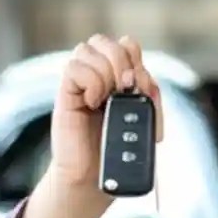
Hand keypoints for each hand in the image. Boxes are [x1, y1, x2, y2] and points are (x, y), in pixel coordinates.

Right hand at [51, 33, 164, 187]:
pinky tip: (94, 102)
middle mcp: (98, 76)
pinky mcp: (66, 93)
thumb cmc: (117, 151)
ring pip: (88, 48)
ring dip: (105, 71)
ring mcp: (81, 83)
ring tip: (108, 98)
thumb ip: (151, 100)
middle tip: (124, 87)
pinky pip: (74, 67)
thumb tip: (142, 78)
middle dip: (121, 60)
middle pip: (104, 40)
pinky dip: (90, 82)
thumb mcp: (147, 126)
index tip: (138, 82)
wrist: (93, 177)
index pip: (126, 45)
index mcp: (119, 78)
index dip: (134, 56)